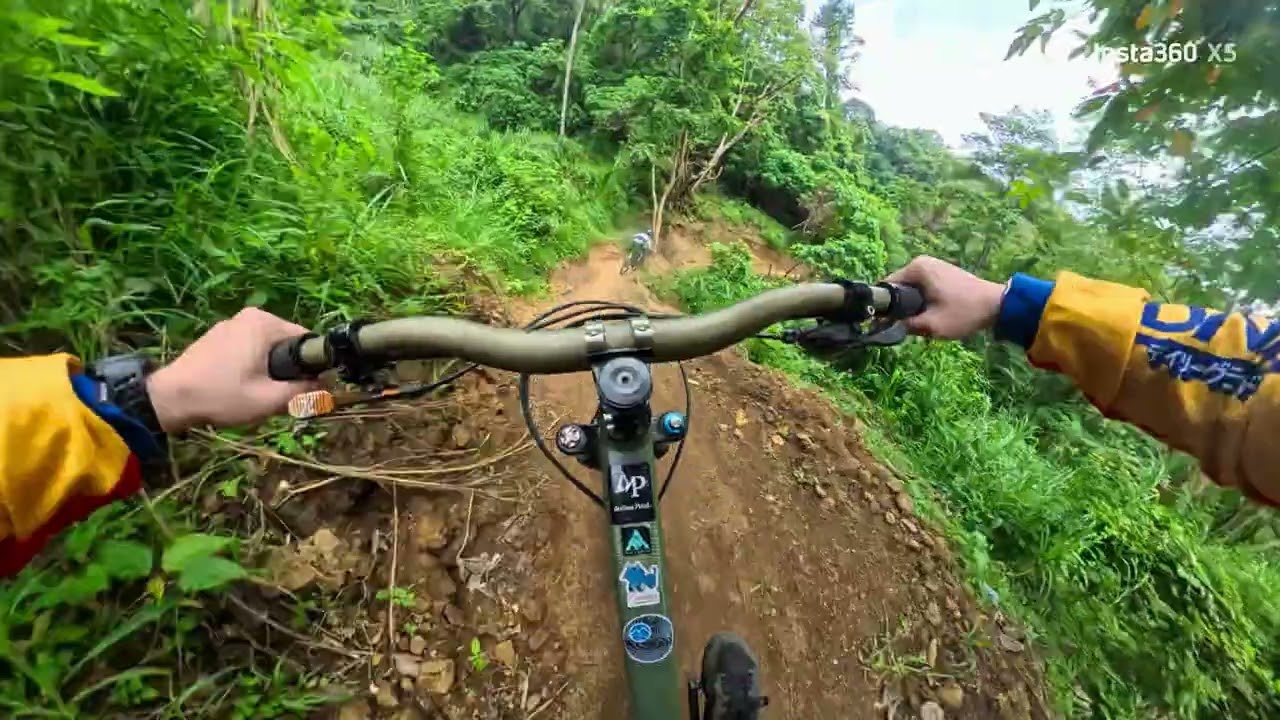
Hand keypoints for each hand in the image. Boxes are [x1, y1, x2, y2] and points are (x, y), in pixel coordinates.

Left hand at [146, 308, 317, 432]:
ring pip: (267, 349)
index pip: (306, 340)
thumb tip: (327, 386)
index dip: (312, 367)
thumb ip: (304, 391)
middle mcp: (249, 316)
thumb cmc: (222, 395)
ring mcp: (230, 324)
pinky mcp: (217, 337)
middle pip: (286, 345)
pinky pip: (249, 349)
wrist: (169, 399)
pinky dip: (252, 366)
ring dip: (270, 370)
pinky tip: (240, 387)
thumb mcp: (269, 399)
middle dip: (288, 370)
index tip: (306, 390)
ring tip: (258, 395)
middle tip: (279, 397)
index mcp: (265, 323)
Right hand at [883, 256, 1004, 339]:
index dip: (883, 308)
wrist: (999, 305)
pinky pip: (922, 288)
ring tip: (921, 323)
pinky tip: (932, 315)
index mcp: (916, 268)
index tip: (885, 324)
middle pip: (898, 289)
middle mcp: (922, 262)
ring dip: (913, 307)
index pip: (886, 288)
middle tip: (906, 327)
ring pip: (911, 290)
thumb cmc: (964, 313)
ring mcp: (933, 266)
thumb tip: (886, 326)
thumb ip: (905, 326)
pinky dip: (923, 302)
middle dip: (900, 308)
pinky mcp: (942, 273)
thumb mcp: (931, 325)